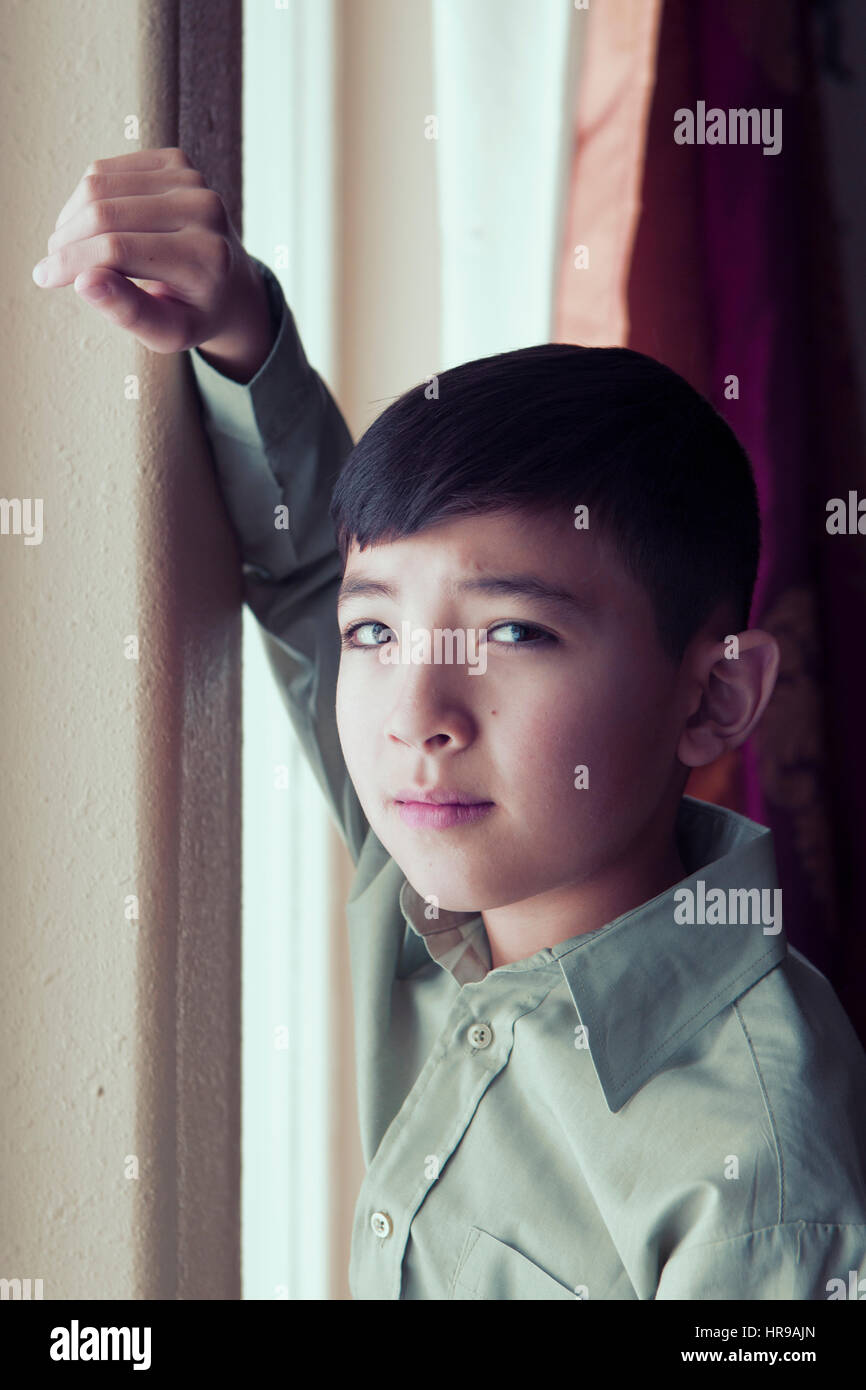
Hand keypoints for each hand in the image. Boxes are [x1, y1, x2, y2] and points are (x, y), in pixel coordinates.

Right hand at [33, 146, 274, 381]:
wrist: (229, 285)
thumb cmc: (192, 313)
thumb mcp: (167, 333)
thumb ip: (128, 313)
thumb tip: (83, 281)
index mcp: (207, 258)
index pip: (120, 249)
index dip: (71, 261)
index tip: (43, 277)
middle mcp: (205, 210)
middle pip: (105, 212)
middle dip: (66, 240)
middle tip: (52, 265)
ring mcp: (193, 179)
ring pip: (99, 183)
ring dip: (71, 218)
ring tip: (70, 249)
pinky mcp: (177, 161)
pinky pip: (108, 169)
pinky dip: (87, 197)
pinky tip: (91, 226)